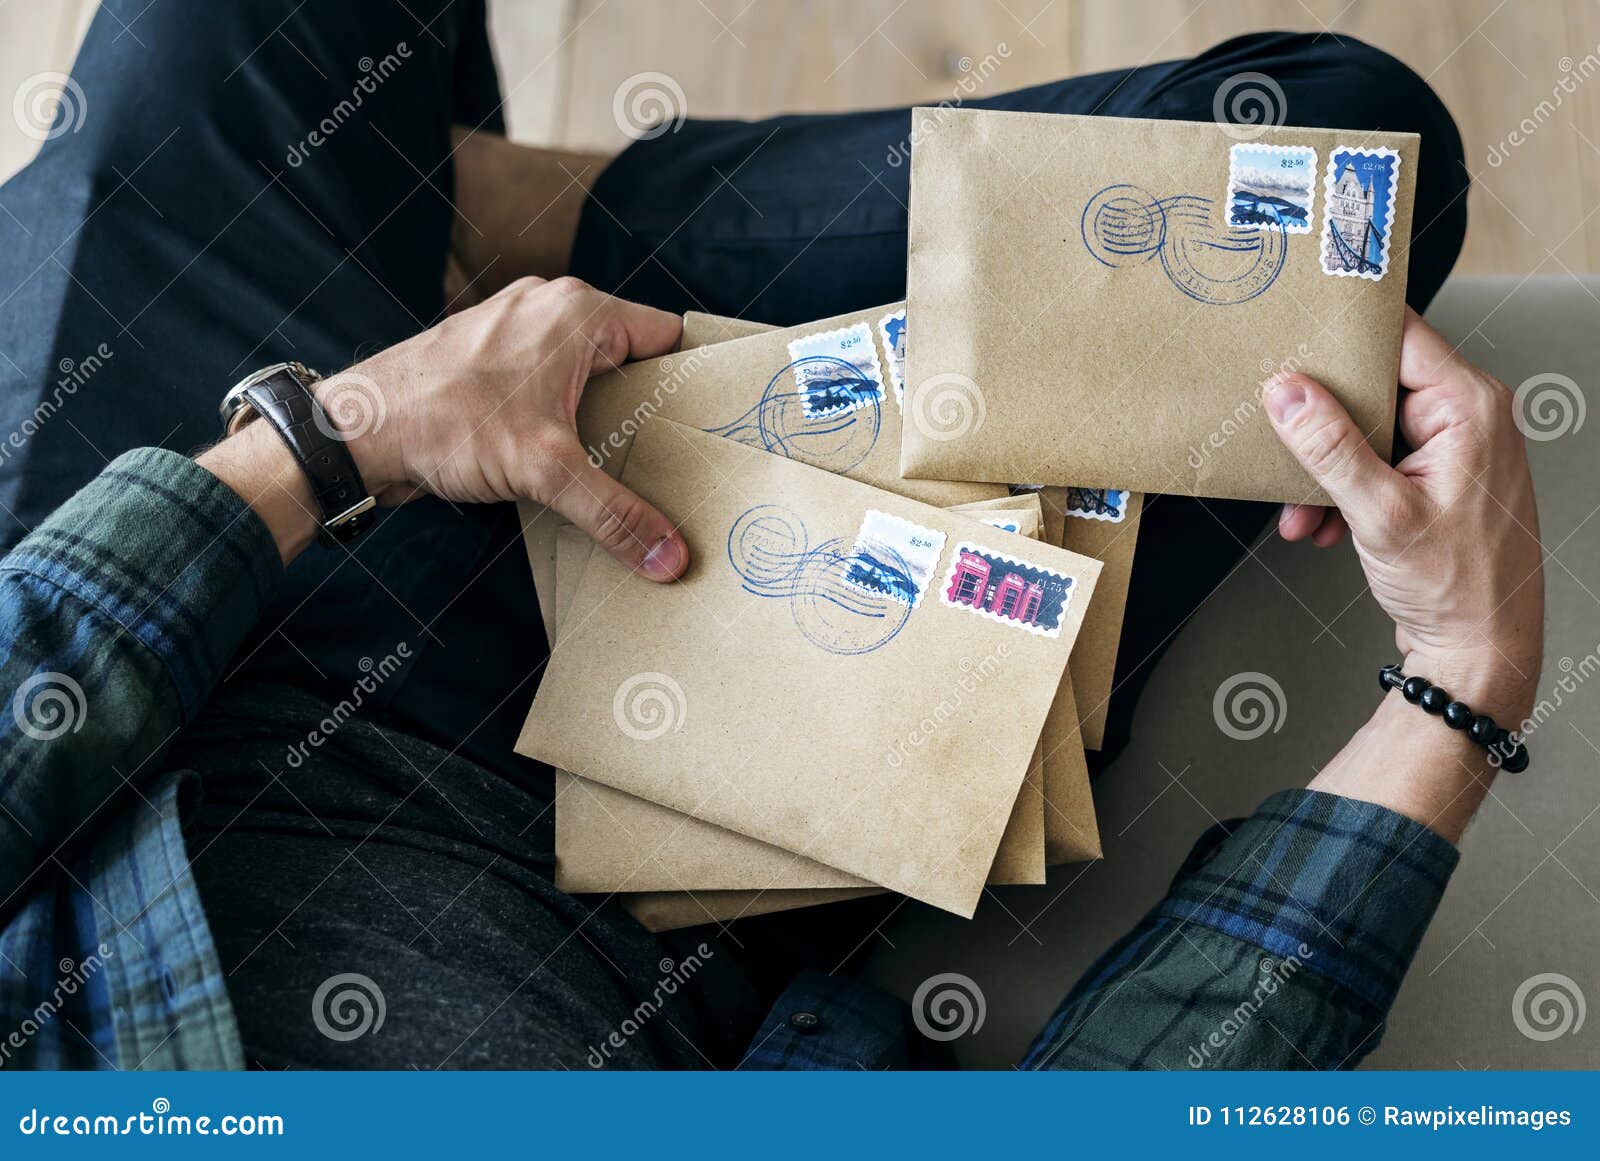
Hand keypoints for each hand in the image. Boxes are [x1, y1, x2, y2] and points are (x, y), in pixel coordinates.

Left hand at [324, 276, 687, 580]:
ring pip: (590, 375)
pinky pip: (553, 387)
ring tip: (632, 469)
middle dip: (652, 410)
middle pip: (631, 358)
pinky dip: (569, 421)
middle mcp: (550, 310)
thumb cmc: (443, 422)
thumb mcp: (544, 470)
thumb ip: (614, 513)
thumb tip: (671, 556)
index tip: (718, 424)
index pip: (666, 337)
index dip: (695, 379)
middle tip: (680, 462)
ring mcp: (518, 333)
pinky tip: (574, 463)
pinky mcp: (492, 362)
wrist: (356, 430)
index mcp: (576, 312)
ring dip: (607, 419)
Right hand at [1264, 308, 1542, 723]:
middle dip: (1321, 423)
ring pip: (1367, 428)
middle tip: (1285, 443)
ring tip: (1304, 508)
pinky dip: (1342, 489)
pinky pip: (1376, 460)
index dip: (1343, 337)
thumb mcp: (1380, 513)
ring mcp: (1453, 448)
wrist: (1480, 651)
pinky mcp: (1436, 476)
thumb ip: (1330, 447)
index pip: (1398, 337)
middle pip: (1374, 385)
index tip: (1296, 340)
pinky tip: (1323, 522)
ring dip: (1325, 466)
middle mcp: (1468, 417)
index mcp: (1469, 407)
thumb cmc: (1460, 589)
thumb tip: (1289, 394)